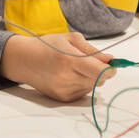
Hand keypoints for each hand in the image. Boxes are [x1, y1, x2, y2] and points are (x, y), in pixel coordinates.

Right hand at [0, 32, 114, 102]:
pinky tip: (70, 76)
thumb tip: (110, 59)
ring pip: (92, 87)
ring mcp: (63, 89)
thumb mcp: (70, 40)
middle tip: (93, 63)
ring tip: (76, 68)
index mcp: (68, 59)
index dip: (111, 69)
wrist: (24, 60)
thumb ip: (92, 50)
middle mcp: (66, 77)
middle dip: (101, 72)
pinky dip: (82, 84)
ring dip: (91, 78)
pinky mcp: (62, 98)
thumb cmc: (47, 46)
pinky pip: (82, 93)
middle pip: (98, 80)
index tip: (114, 65)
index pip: (100, 71)